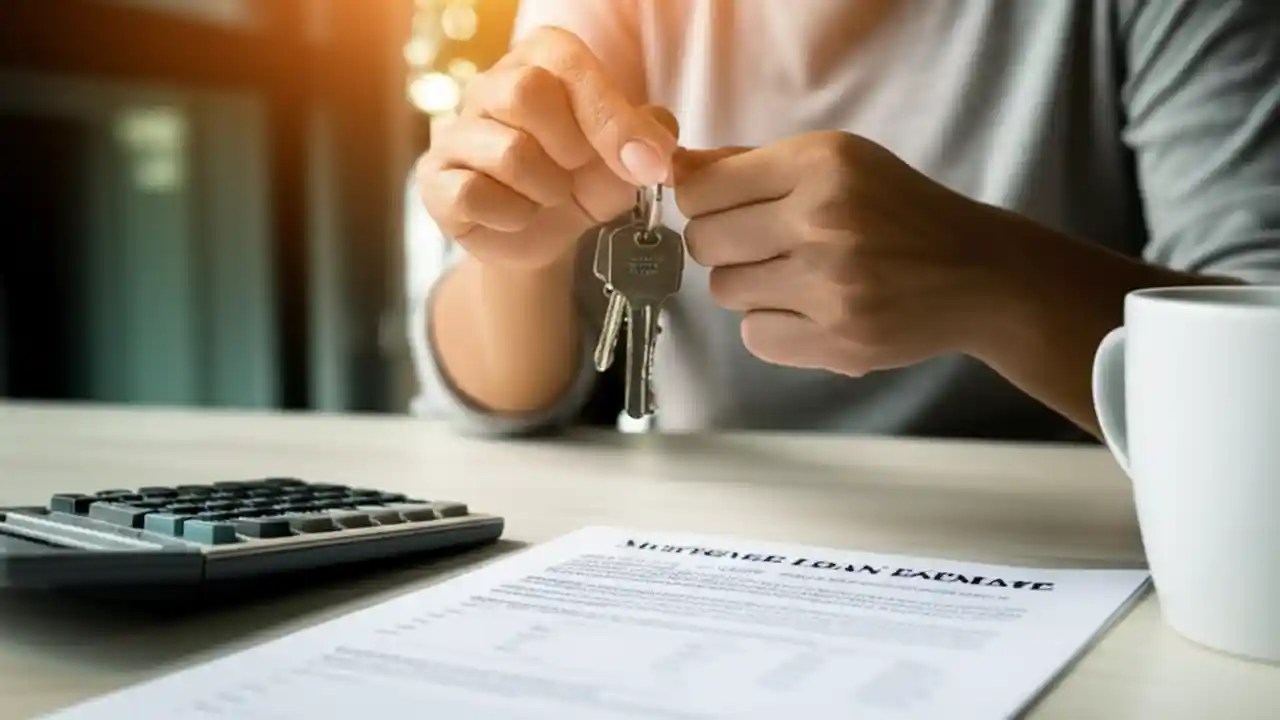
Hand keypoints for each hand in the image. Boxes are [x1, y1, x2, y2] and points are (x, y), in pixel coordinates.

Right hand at [417, 26, 677, 270]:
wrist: (544, 238)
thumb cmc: (582, 183)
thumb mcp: (627, 160)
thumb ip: (649, 137)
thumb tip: (656, 144)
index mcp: (539, 61)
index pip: (568, 63)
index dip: (611, 117)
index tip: (646, 165)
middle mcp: (489, 85)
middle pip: (524, 91)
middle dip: (570, 147)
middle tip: (577, 171)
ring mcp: (455, 132)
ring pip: (506, 151)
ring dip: (546, 189)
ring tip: (549, 196)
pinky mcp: (435, 179)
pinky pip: (472, 194)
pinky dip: (512, 216)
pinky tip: (518, 216)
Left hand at [675, 131, 1014, 375]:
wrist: (978, 274)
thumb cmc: (898, 212)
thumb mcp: (837, 162)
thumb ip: (751, 164)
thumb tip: (673, 167)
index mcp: (822, 163)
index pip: (703, 187)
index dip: (701, 202)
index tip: (719, 208)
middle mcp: (824, 220)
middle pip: (706, 241)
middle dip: (722, 245)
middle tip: (761, 246)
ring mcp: (831, 285)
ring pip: (725, 292)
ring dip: (749, 287)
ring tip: (794, 278)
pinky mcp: (838, 340)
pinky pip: (755, 337)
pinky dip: (773, 327)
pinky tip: (810, 310)